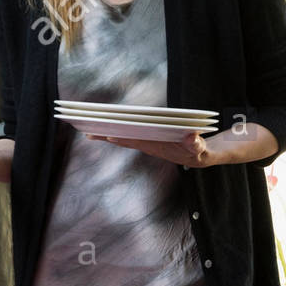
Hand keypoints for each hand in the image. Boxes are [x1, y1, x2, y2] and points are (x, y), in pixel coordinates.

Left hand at [88, 131, 216, 167]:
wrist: (197, 156)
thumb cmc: (197, 151)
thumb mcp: (199, 148)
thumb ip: (196, 144)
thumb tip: (192, 138)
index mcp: (156, 147)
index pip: (136, 141)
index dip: (123, 138)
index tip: (108, 135)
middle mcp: (147, 145)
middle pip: (123, 140)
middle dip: (106, 136)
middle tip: (86, 132)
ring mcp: (146, 143)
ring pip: (123, 138)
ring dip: (106, 134)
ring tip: (88, 131)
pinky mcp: (147, 140)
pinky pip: (128, 136)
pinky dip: (116, 132)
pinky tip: (104, 130)